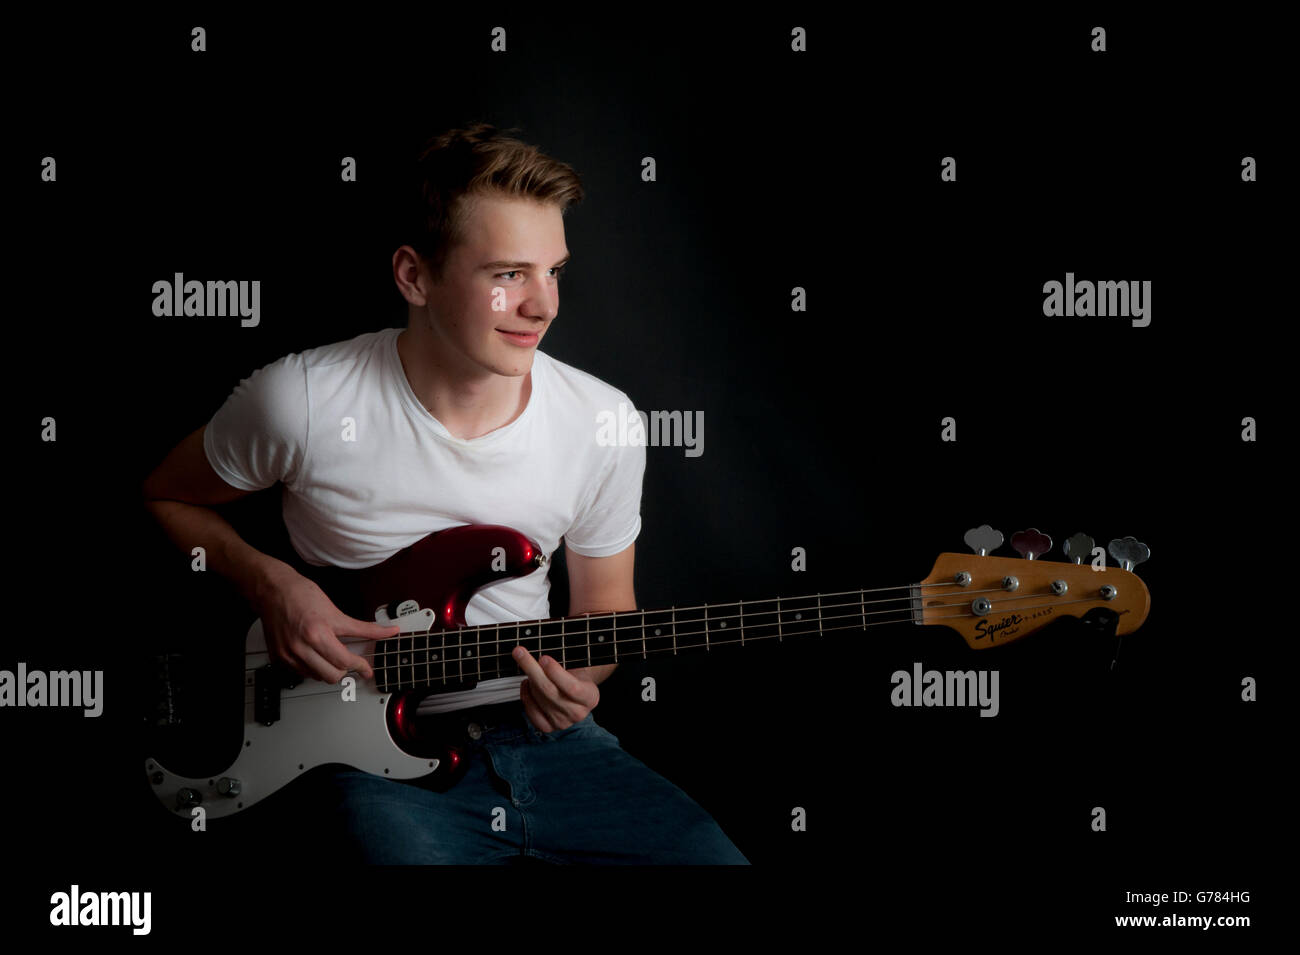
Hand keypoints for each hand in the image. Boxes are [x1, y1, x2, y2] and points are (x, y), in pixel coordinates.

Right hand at [254, 564, 399, 683]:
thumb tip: (385, 631)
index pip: (344, 661)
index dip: (361, 666)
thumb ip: (361, 627)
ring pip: (317, 677)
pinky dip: (313, 667)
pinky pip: (302, 673)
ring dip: (328, 669)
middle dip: (344, 670)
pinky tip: (315, 654)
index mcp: (317, 633)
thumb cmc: (301, 595)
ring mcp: (287, 655)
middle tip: (349, 661)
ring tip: (330, 653)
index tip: (367, 670)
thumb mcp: (336, 611)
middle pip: (331, 676)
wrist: (273, 591)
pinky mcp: (279, 658)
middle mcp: (300, 647)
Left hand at [512, 646, 599, 731]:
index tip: (543, 658)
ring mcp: (563, 722)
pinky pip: (532, 712)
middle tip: (520, 653)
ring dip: (530, 680)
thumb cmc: (576, 675)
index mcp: (590, 697)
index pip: (572, 687)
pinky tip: (526, 684)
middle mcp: (578, 713)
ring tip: (529, 666)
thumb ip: (563, 663)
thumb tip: (541, 657)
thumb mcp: (577, 666)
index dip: (556, 672)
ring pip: (539, 699)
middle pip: (550, 691)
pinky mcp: (549, 727)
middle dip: (532, 669)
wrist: (577, 692)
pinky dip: (525, 696)